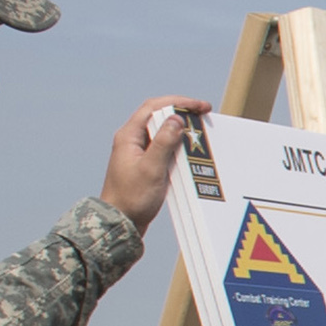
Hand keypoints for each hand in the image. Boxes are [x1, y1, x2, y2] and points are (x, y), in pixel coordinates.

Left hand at [99, 98, 213, 228]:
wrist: (120, 223)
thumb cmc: (132, 198)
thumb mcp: (152, 169)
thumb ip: (164, 142)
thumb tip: (176, 119)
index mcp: (128, 136)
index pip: (154, 107)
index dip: (179, 102)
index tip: (200, 106)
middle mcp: (131, 140)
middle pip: (159, 117)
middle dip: (182, 113)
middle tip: (204, 116)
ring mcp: (137, 152)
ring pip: (162, 132)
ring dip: (181, 130)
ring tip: (201, 133)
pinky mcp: (144, 164)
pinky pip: (163, 147)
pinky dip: (177, 145)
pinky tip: (190, 151)